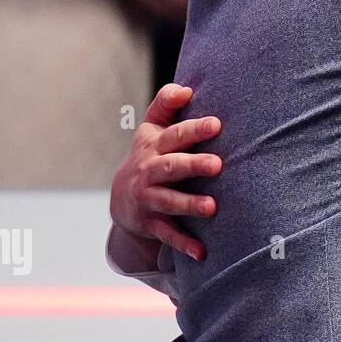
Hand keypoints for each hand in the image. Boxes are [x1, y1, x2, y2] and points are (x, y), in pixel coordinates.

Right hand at [110, 83, 222, 260]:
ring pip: (169, 201)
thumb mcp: (153, 129)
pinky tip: (202, 253)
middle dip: (193, 165)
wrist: (122, 199)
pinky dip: (184, 244)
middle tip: (218, 164)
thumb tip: (185, 88)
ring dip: (190, 205)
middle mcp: (149, 171)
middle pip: (171, 166)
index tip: (217, 124)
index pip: (174, 134)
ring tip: (213, 208)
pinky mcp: (150, 223)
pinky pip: (168, 235)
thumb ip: (166, 106)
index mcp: (153, 145)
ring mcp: (148, 198)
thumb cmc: (151, 155)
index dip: (193, 128)